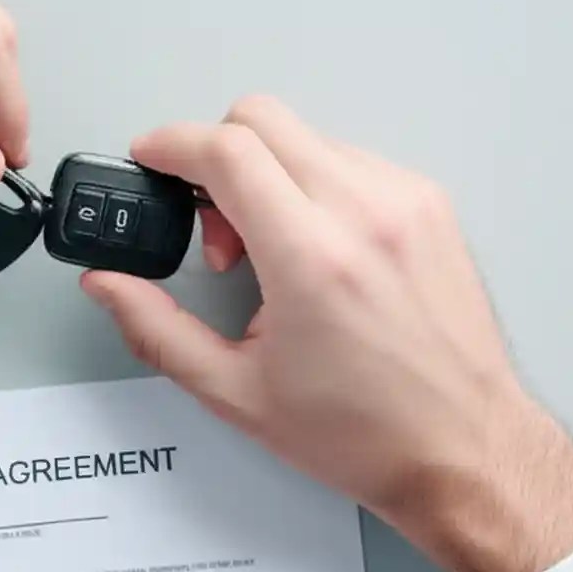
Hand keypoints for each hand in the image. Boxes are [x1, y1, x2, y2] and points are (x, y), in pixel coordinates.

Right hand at [82, 96, 572, 571]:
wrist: (465, 451)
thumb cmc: (365, 433)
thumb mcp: (236, 392)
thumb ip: (156, 328)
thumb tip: (107, 285)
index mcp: (312, 258)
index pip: (228, 150)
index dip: (172, 144)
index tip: (150, 157)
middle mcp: (366, 214)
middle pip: (263, 119)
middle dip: (214, 155)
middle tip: (213, 225)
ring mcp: (407, 202)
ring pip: (306, 135)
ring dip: (266, 173)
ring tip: (269, 249)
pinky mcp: (430, 205)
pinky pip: (349, 159)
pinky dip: (314, 184)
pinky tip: (313, 244)